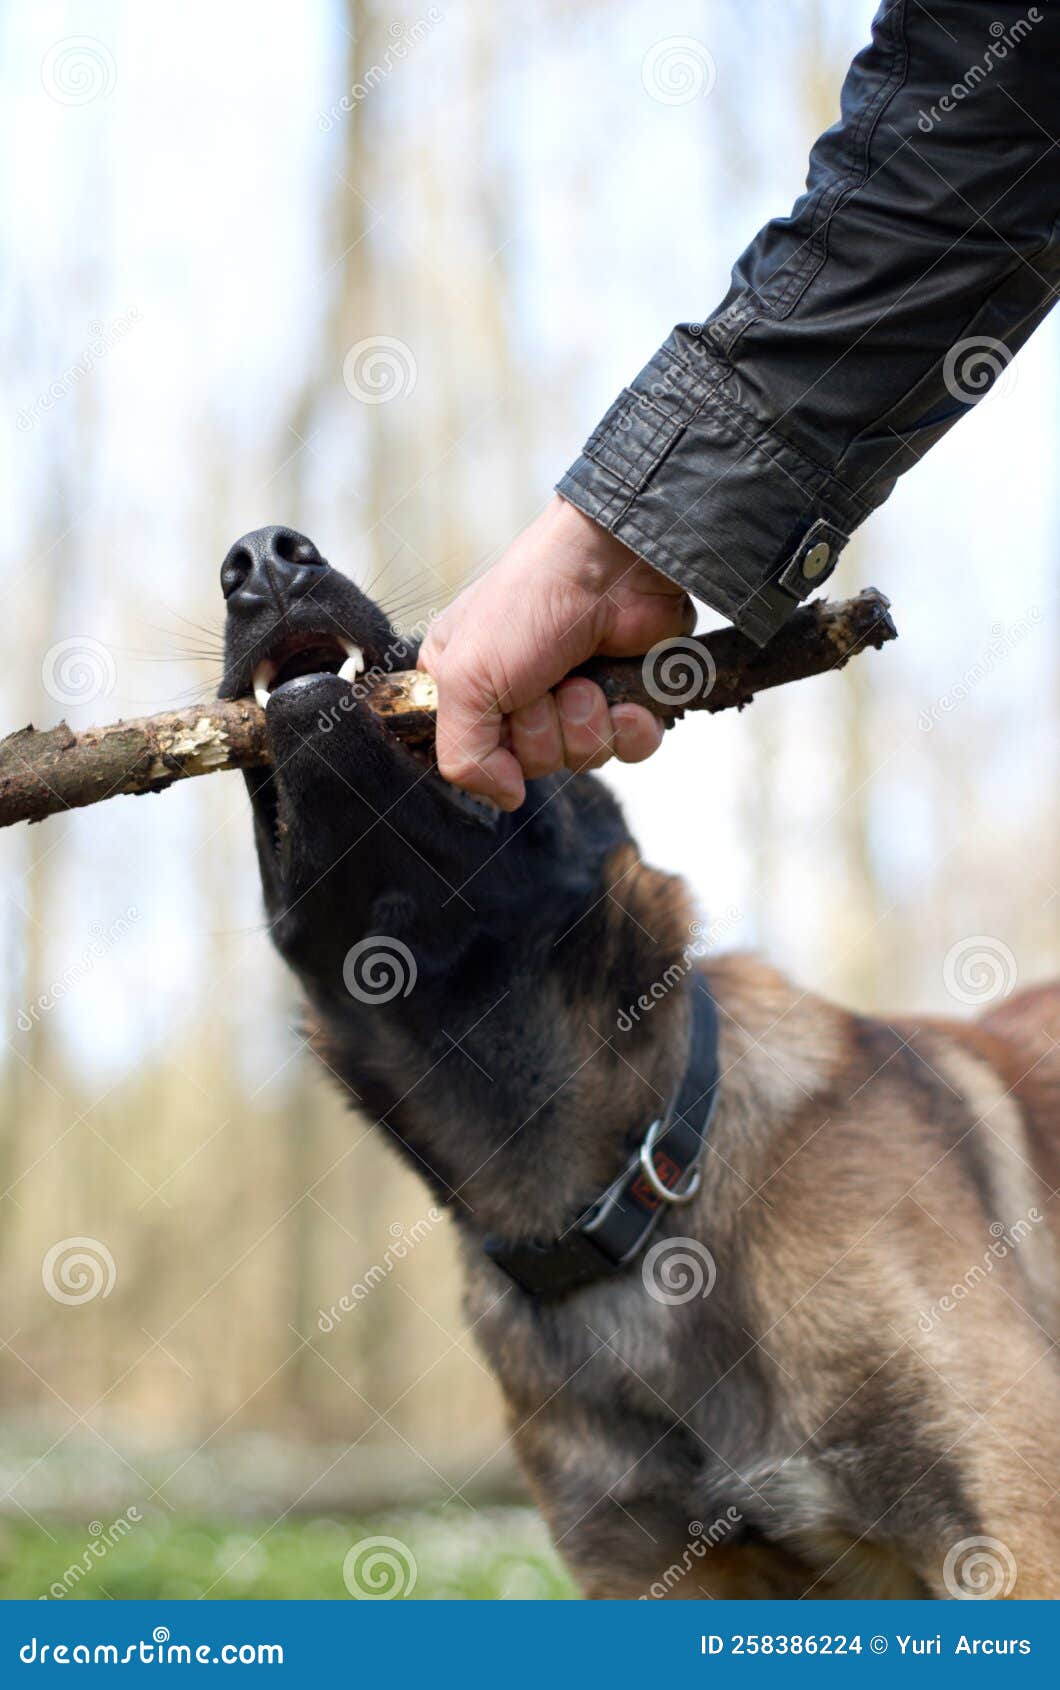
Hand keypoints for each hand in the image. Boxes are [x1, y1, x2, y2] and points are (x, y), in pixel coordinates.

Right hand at [418, 495, 694, 809]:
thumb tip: (506, 797)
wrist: (610, 565)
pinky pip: (629, 751)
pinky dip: (629, 728)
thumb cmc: (528, 604)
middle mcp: (516, 696)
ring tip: (583, 678)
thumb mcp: (465, 677)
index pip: (470, 757)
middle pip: (529, 765)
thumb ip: (463, 754)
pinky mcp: (623, 696)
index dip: (489, 750)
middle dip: (542, 730)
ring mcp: (573, 697)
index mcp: (465, 685)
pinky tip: (624, 699)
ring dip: (584, 723)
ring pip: (580, 761)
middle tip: (544, 682)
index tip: (494, 715)